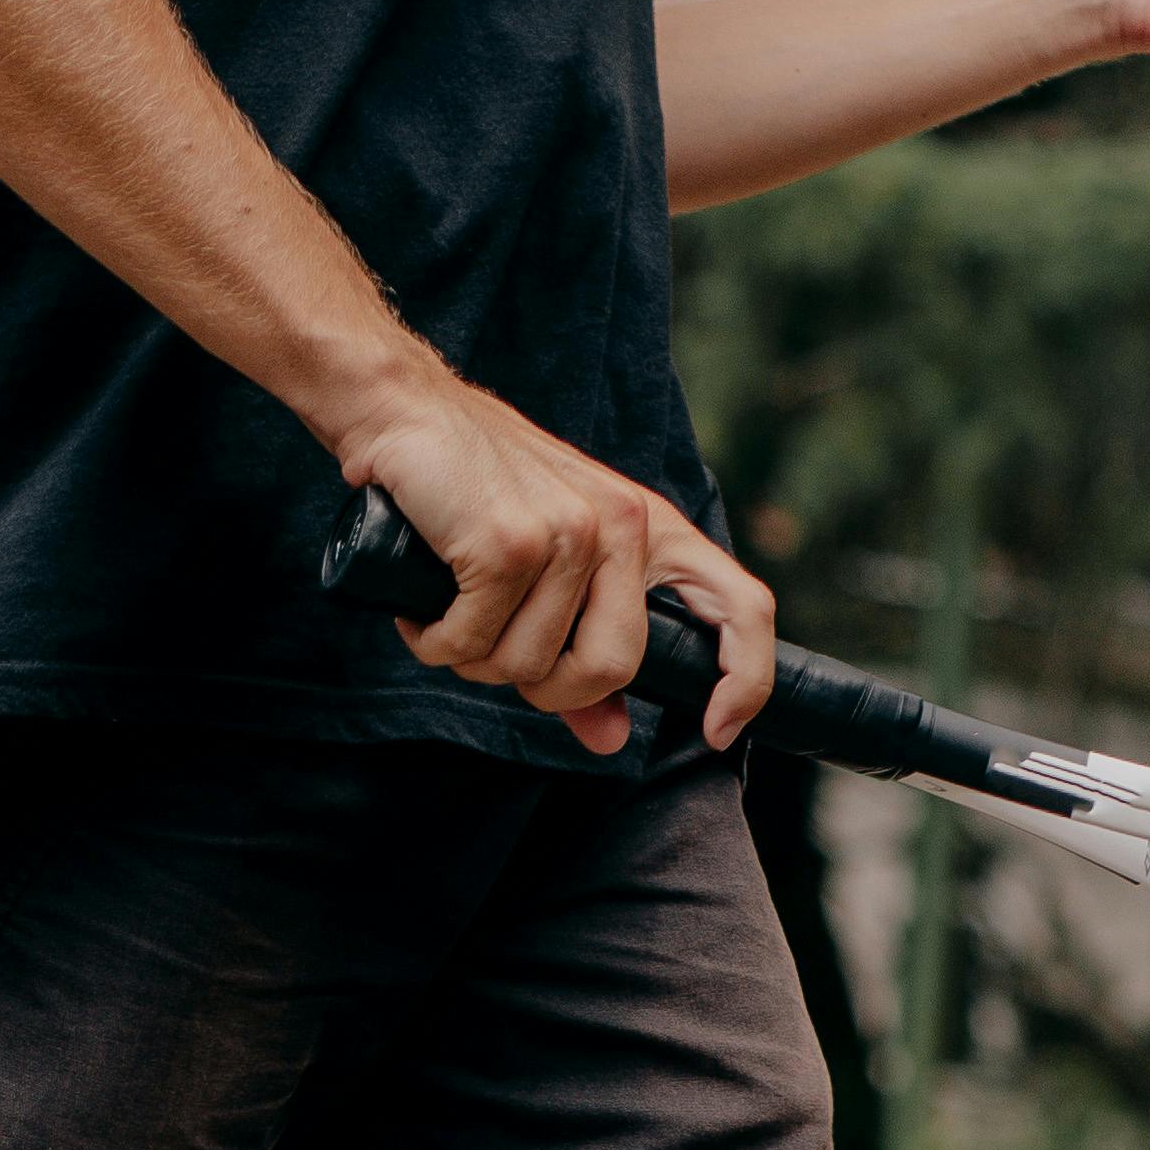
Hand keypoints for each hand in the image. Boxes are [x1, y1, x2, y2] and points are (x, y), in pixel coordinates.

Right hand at [336, 378, 775, 755]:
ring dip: (472, 658)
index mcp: (650, 528)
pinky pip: (472, 643)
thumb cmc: (477, 490)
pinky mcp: (509, 542)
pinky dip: (435, 640)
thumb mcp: (550, 565)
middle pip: (612, 669)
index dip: (744, 681)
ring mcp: (570, 531)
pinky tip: (421, 607)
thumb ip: (584, 651)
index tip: (716, 730)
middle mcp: (623, 525)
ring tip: (448, 610)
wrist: (405, 410)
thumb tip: (612, 739)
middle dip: (545, 690)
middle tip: (496, 654)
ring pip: (529, 666)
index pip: (742, 607)